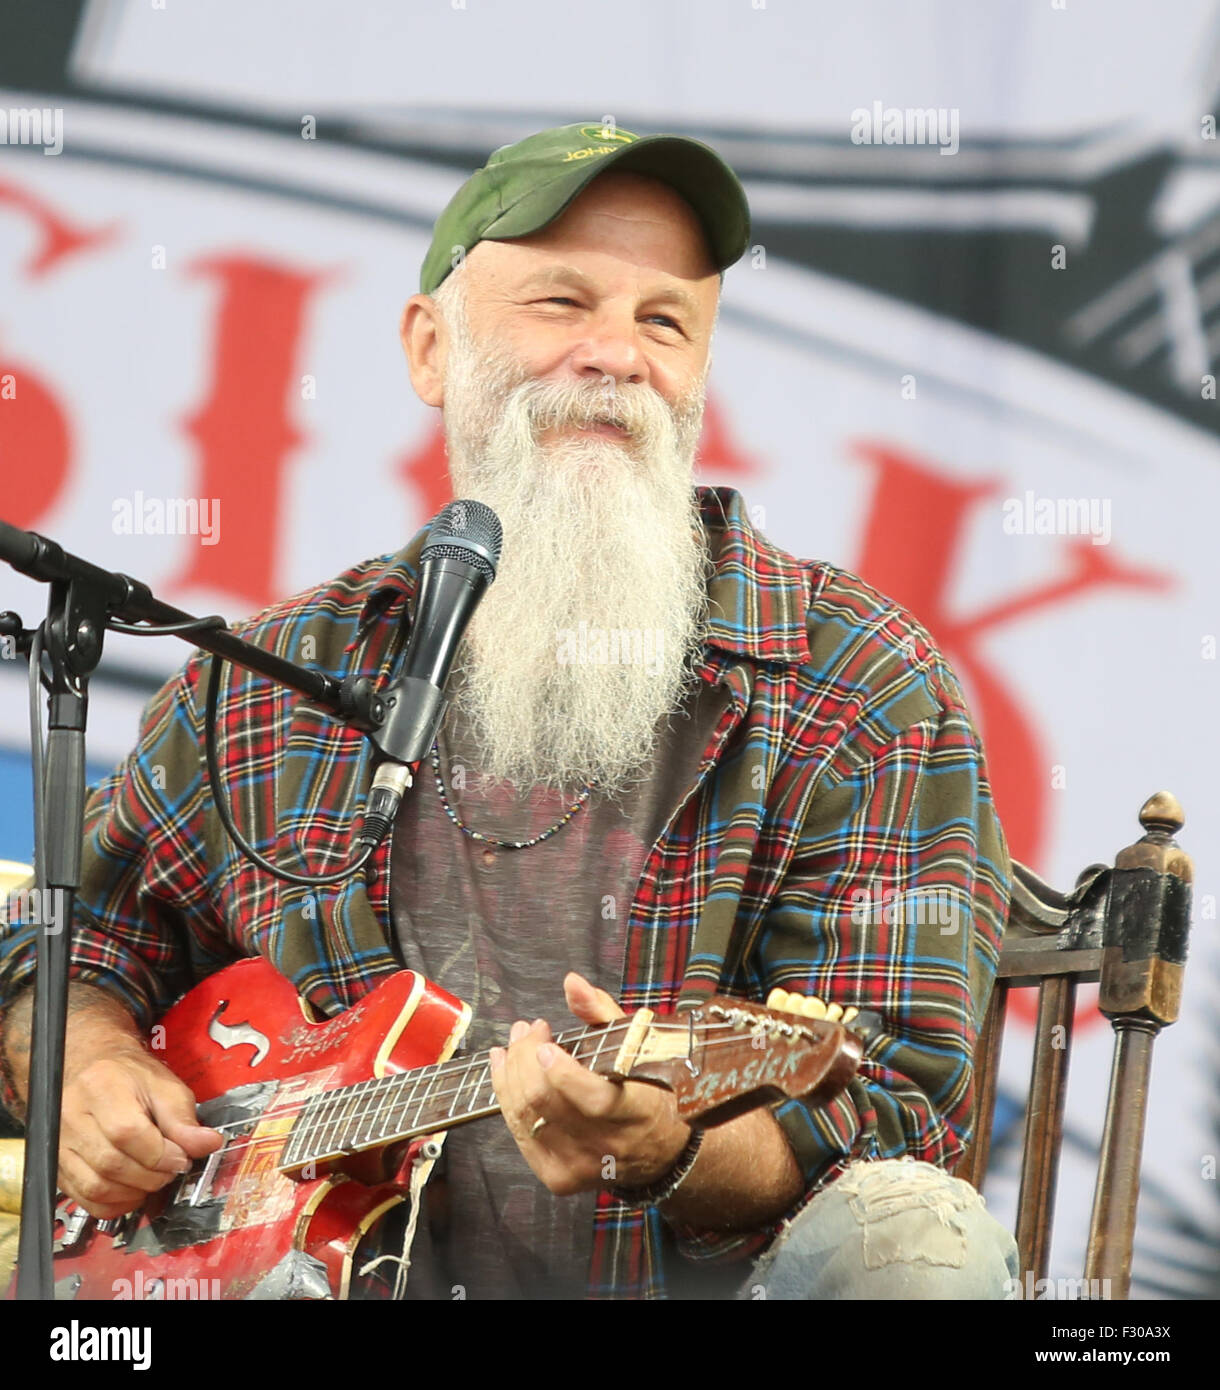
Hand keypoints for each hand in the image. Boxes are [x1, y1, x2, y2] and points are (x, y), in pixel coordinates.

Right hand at [58, 1047, 223, 1219]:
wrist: (91, 1068)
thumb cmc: (128, 1076)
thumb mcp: (164, 1085)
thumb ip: (183, 1117)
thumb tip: (207, 1144)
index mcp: (101, 1086)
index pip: (128, 1133)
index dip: (161, 1154)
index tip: (182, 1158)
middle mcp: (72, 1115)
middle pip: (112, 1163)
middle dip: (152, 1175)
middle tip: (171, 1168)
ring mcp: (59, 1142)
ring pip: (96, 1186)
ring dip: (134, 1192)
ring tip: (154, 1177)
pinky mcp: (57, 1164)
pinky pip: (84, 1199)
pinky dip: (114, 1204)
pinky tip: (132, 1191)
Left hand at [489, 972, 691, 1196]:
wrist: (657, 1153)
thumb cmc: (647, 1090)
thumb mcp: (635, 1045)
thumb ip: (601, 1011)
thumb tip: (571, 983)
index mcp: (635, 1112)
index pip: (593, 1099)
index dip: (562, 1071)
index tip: (546, 1042)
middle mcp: (606, 1145)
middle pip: (546, 1102)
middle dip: (525, 1057)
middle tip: (527, 1029)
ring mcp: (578, 1166)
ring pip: (526, 1116)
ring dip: (510, 1072)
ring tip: (513, 1044)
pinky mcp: (557, 1176)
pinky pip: (519, 1132)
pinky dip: (506, 1096)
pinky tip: (503, 1070)